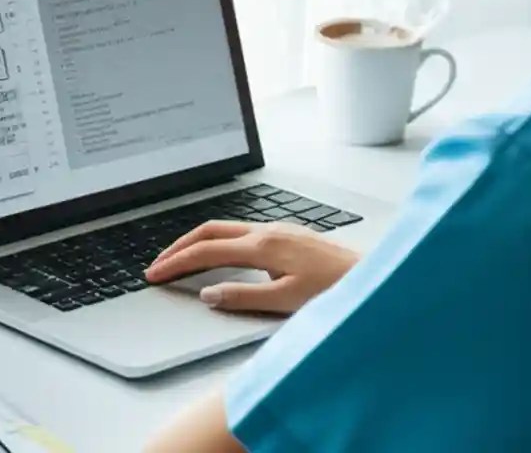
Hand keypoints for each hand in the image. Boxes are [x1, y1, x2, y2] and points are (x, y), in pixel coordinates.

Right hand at [145, 221, 358, 313]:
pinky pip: (242, 232)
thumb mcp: (287, 301)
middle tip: (159, 263)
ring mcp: (279, 230)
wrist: (374, 277)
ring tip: (181, 259)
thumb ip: (244, 297)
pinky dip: (219, 242)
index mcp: (263, 246)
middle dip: (179, 245)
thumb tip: (209, 294)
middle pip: (209, 230)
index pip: (206, 251)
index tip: (155, 274)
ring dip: (198, 241)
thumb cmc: (338, 291)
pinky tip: (219, 256)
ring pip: (225, 228)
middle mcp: (268, 231)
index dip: (176, 263)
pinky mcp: (288, 235)